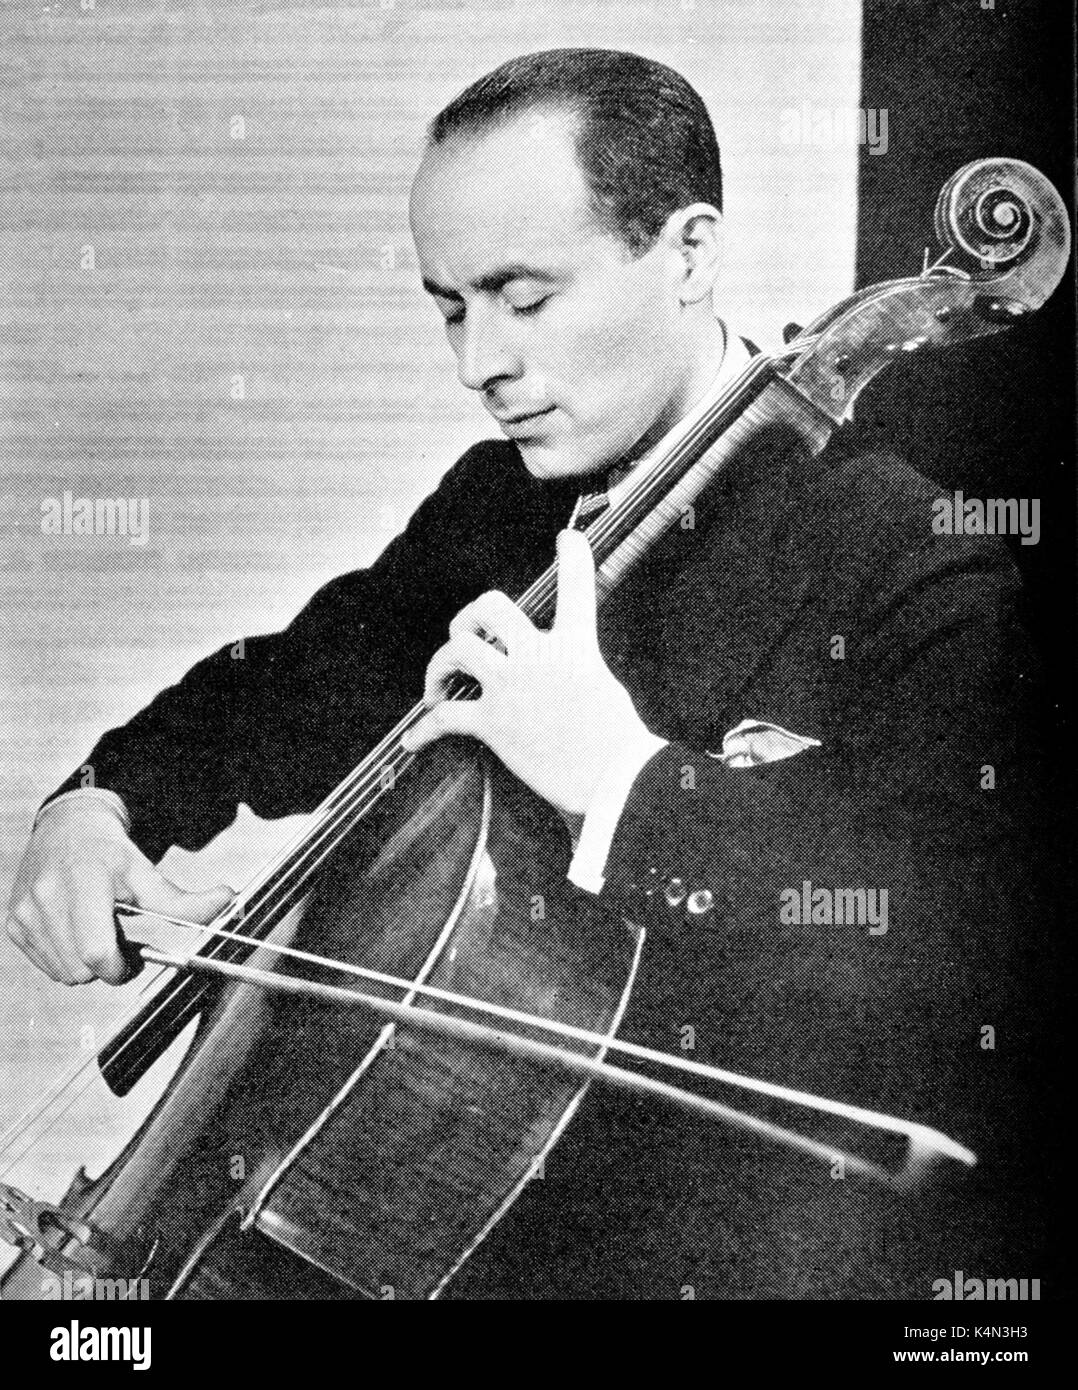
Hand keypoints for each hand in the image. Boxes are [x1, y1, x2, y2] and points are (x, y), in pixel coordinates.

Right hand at [6, 801, 232, 984]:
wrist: (68, 825)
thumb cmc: (110, 852)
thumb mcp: (146, 872)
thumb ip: (182, 899)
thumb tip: (227, 900)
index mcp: (84, 880)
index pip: (96, 952)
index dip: (119, 967)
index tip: (134, 957)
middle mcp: (47, 896)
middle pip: (80, 970)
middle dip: (106, 965)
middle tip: (119, 939)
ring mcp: (25, 911)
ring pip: (62, 973)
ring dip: (85, 963)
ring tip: (96, 930)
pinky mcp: (13, 922)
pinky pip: (45, 965)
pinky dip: (65, 957)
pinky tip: (75, 930)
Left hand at [402, 528, 654, 817]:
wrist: (613, 779)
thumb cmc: (619, 744)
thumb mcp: (605, 689)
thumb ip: (579, 671)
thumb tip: (568, 676)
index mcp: (577, 645)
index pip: (577, 586)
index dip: (573, 556)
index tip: (566, 538)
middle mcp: (540, 654)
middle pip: (490, 606)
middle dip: (470, 619)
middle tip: (466, 639)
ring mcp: (513, 685)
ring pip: (458, 648)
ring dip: (439, 666)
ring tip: (436, 687)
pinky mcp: (494, 722)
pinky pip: (445, 718)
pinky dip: (424, 730)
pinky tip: (412, 740)